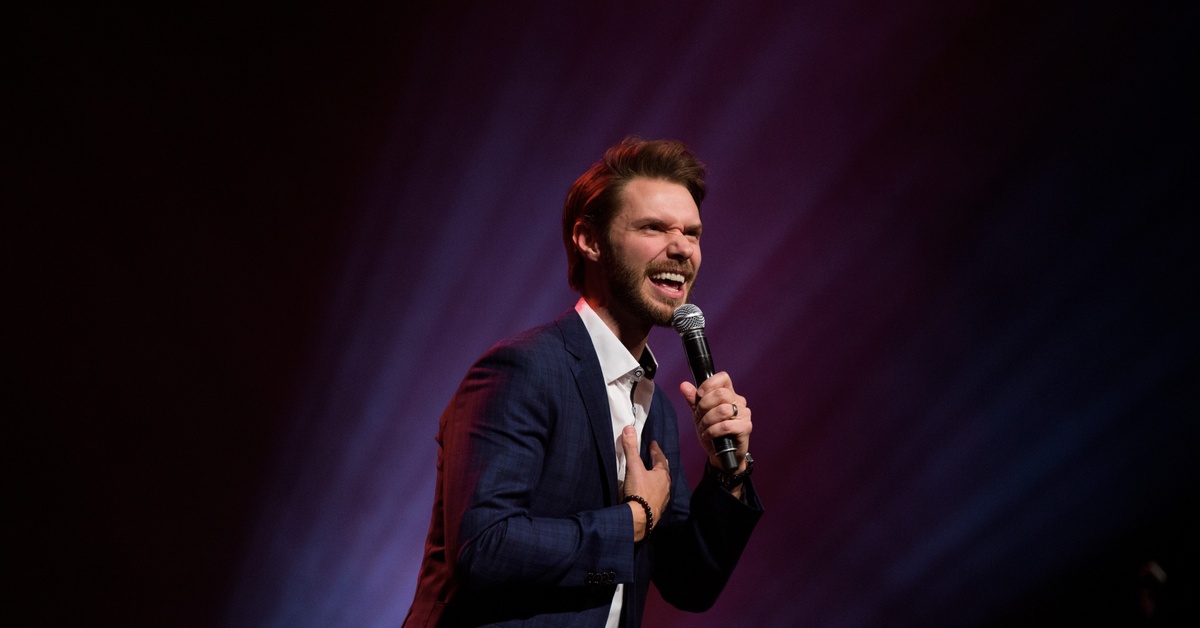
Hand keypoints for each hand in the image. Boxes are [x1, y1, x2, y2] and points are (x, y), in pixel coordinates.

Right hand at [620, 425, 669, 541]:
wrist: (639, 519)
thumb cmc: (639, 491)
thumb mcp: (633, 467)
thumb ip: (631, 448)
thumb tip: (629, 428)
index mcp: (662, 474)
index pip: (660, 458)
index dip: (655, 449)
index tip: (653, 443)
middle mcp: (666, 486)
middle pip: (664, 471)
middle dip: (660, 463)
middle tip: (656, 457)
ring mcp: (663, 499)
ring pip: (662, 484)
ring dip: (658, 478)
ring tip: (653, 474)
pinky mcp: (657, 509)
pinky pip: (658, 495)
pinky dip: (654, 490)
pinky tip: (649, 492)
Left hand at [680, 371, 751, 473]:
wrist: (721, 455)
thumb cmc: (712, 433)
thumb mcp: (699, 415)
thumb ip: (693, 400)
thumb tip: (684, 385)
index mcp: (729, 394)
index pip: (723, 377)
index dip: (709, 384)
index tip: (700, 395)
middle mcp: (739, 401)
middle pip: (720, 394)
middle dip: (704, 406)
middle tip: (699, 417)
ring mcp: (744, 414)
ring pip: (722, 410)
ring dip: (707, 420)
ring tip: (703, 428)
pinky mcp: (746, 428)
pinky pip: (726, 426)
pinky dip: (713, 431)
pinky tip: (708, 435)